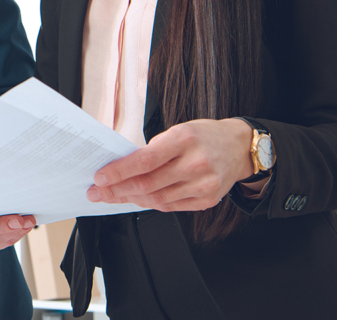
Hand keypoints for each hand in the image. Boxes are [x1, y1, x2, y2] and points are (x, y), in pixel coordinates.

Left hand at [86, 118, 254, 211]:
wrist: (239, 148)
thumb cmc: (204, 136)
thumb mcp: (177, 130)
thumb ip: (152, 150)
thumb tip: (121, 167)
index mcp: (184, 140)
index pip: (145, 160)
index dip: (119, 171)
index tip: (100, 177)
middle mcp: (196, 163)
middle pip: (148, 184)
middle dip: (118, 190)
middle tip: (97, 192)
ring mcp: (203, 184)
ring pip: (158, 199)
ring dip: (130, 199)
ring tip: (113, 196)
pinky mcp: (207, 200)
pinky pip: (171, 206)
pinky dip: (151, 203)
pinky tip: (138, 199)